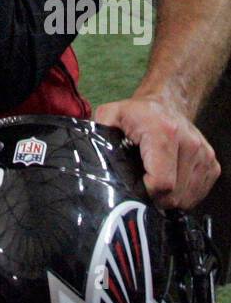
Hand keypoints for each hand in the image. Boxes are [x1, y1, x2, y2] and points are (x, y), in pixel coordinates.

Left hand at [95, 95, 218, 209]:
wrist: (168, 103)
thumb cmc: (137, 114)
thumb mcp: (111, 115)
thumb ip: (98, 133)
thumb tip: (89, 156)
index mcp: (164, 132)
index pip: (161, 183)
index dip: (144, 192)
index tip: (133, 185)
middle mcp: (190, 143)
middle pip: (173, 195)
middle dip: (154, 197)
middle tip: (140, 183)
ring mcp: (204, 156)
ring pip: (186, 199)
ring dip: (168, 197)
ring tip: (153, 178)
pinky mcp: (212, 165)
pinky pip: (196, 196)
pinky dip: (181, 195)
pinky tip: (169, 179)